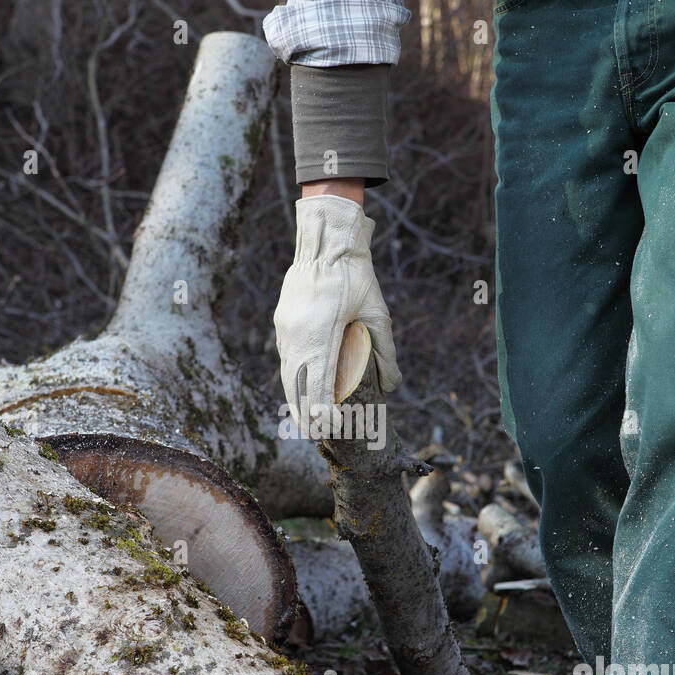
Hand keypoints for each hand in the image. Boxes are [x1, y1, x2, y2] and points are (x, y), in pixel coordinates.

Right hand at [273, 194, 401, 435]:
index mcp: (321, 333)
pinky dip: (291, 376)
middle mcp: (297, 334)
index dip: (322, 410)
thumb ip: (385, 350)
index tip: (329, 428)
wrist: (325, 240)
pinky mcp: (283, 321)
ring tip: (305, 419)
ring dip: (295, 396)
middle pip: (296, 384)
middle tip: (315, 434)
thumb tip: (391, 387)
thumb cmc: (355, 274)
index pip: (317, 383)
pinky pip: (285, 356)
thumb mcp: (377, 311)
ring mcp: (286, 328)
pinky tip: (298, 387)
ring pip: (287, 372)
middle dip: (304, 412)